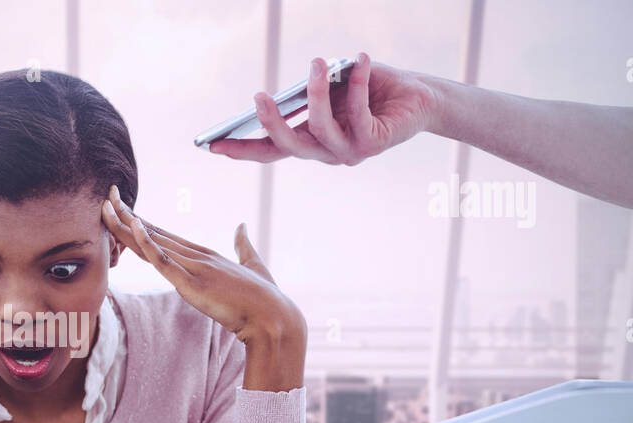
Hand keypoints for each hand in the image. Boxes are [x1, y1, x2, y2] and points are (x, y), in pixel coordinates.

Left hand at [101, 186, 305, 391]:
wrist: (275, 317)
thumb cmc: (266, 296)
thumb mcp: (252, 265)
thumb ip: (243, 245)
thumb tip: (242, 227)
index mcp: (205, 254)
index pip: (164, 235)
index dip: (141, 222)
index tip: (123, 208)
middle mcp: (197, 255)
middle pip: (153, 234)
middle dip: (127, 216)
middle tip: (108, 196)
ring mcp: (194, 267)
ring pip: (152, 243)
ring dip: (127, 226)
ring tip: (108, 206)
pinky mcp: (193, 284)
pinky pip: (165, 261)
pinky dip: (148, 245)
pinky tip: (135, 228)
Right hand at [208, 52, 440, 166]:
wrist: (419, 98)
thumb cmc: (371, 88)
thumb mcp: (334, 87)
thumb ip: (312, 92)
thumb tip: (293, 89)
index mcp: (310, 141)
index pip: (269, 151)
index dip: (241, 150)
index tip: (212, 145)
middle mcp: (325, 153)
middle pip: (287, 147)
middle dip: (271, 123)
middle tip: (259, 97)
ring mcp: (348, 152)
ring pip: (319, 128)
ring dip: (317, 92)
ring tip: (318, 63)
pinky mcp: (372, 143)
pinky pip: (356, 111)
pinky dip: (357, 81)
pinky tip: (359, 59)